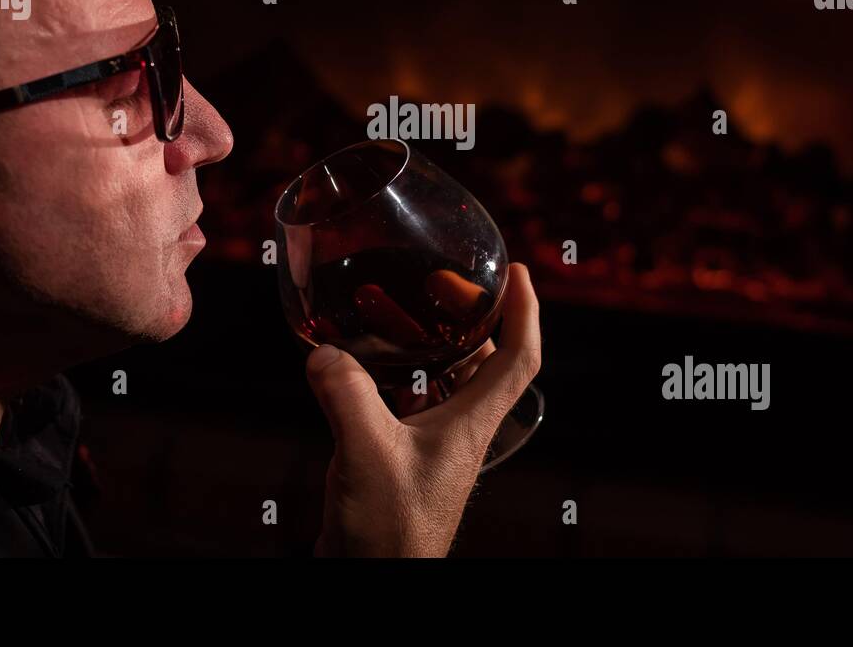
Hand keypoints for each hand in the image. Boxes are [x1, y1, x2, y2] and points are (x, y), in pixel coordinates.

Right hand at [304, 262, 541, 556]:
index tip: (518, 272)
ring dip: (437, 345)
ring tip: (408, 313)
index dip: (526, 310)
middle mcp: (460, 431)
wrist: (375, 578)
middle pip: (485, 361)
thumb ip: (347, 394)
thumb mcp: (366, 451)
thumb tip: (326, 352)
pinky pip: (414, 403)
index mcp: (471, 424)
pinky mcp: (406, 457)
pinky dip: (399, 376)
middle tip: (446, 283)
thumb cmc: (388, 531)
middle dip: (473, 317)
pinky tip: (366, 366)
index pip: (519, 356)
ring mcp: (435, 445)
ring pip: (449, 381)